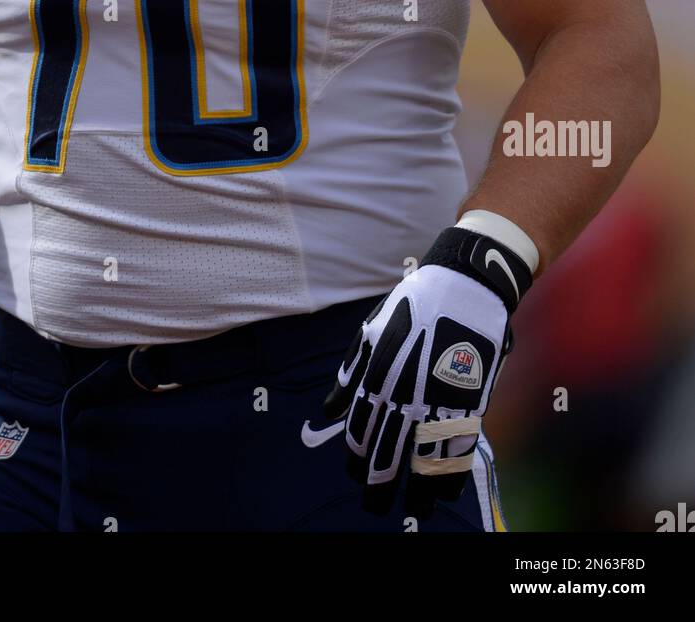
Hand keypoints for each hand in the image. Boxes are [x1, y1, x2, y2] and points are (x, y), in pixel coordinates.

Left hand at [321, 225, 531, 517]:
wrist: (464, 287)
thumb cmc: (413, 306)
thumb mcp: (370, 332)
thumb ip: (349, 374)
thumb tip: (327, 409)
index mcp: (377, 377)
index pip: (360, 432)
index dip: (356, 459)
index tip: (354, 473)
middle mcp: (405, 395)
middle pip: (388, 454)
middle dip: (380, 486)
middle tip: (375, 507)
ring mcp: (439, 400)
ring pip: (425, 459)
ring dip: (420, 490)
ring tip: (415, 511)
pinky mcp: (470, 401)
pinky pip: (459, 447)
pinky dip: (452, 472)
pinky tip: (446, 489)